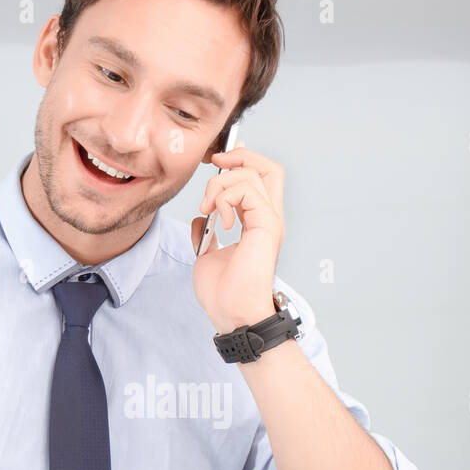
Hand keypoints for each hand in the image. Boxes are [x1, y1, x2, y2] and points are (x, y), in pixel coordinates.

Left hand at [188, 139, 285, 334]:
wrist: (231, 313)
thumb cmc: (223, 293)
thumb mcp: (207, 255)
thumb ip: (206, 234)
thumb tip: (199, 219)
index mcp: (257, 222)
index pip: (259, 176)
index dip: (239, 160)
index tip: (213, 163)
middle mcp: (268, 218)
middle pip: (268, 166)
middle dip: (238, 156)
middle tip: (213, 165)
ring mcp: (270, 221)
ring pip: (253, 173)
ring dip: (221, 183)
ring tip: (207, 207)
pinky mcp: (267, 226)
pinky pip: (249, 190)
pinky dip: (226, 197)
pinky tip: (218, 218)